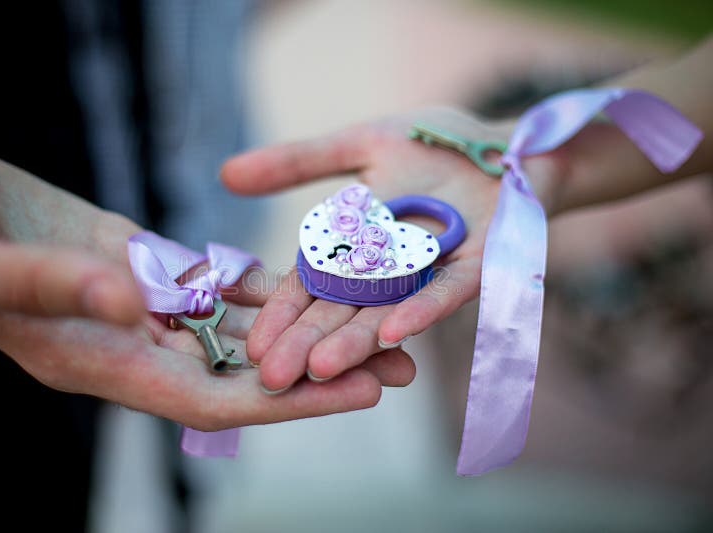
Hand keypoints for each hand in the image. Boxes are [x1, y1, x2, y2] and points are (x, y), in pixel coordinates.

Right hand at [0, 137, 414, 427]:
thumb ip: (53, 287)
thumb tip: (134, 304)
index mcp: (95, 358)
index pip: (213, 397)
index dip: (290, 402)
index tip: (361, 394)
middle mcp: (127, 341)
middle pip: (244, 368)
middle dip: (320, 369)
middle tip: (402, 363)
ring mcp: (134, 302)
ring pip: (236, 324)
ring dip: (302, 325)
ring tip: (375, 318)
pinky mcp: (134, 262)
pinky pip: (209, 280)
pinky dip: (258, 282)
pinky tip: (303, 277)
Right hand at [221, 108, 560, 391]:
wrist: (506, 147)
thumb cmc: (433, 148)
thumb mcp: (360, 146)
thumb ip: (298, 162)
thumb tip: (225, 174)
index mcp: (357, 246)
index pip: (309, 284)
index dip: (280, 313)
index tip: (251, 344)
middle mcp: (390, 269)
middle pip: (342, 309)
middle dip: (307, 343)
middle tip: (273, 378)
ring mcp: (433, 272)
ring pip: (388, 312)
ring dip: (356, 341)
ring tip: (320, 369)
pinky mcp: (480, 266)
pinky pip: (448, 292)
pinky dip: (421, 309)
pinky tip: (394, 333)